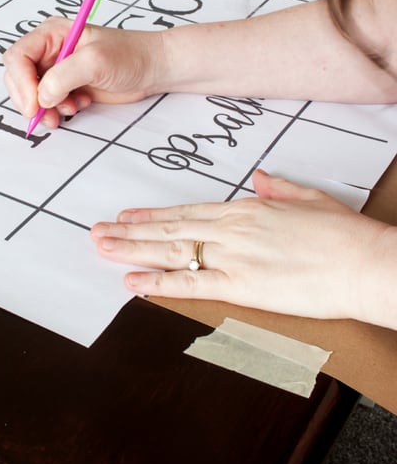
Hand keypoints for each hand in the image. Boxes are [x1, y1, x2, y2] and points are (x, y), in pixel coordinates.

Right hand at [3, 17, 166, 127]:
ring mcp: (56, 69)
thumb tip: (42, 97)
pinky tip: (80, 105)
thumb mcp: (95, 61)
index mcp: (51, 34)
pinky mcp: (65, 86)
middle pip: (18, 76)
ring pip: (31, 93)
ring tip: (69, 109)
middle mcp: (49, 50)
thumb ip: (63, 77)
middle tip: (46, 115)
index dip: (21, 82)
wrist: (152, 69)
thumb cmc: (130, 55)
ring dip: (45, 108)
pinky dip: (58, 110)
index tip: (35, 104)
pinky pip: (47, 103)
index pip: (18, 56)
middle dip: (30, 99)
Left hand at [91, 169, 391, 323]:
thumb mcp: (311, 199)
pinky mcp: (242, 286)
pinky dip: (158, 283)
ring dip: (132, 249)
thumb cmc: (345, 234)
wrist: (366, 263)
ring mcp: (234, 256)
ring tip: (102, 248)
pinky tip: (133, 282)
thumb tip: (262, 177)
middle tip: (96, 230)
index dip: (154, 215)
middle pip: (170, 228)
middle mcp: (232, 229)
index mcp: (247, 209)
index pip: (188, 211)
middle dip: (130, 230)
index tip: (128, 215)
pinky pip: (191, 284)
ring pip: (170, 250)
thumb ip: (281, 188)